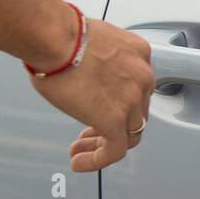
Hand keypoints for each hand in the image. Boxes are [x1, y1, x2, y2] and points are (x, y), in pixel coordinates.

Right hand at [29, 18, 154, 171]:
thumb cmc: (62, 36)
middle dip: (112, 125)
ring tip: (81, 151)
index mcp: (138, 54)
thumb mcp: (93, 44)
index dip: (119, 103)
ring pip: (129, 134)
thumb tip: (85, 75)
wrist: (56, 38)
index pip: (137, 88)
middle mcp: (142, 76)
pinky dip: (98, 160)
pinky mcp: (115, 119)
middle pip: (136, 112)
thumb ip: (99, 63)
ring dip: (103, 144)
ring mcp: (132, 98)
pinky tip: (80, 162)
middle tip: (88, 134)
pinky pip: (114, 150)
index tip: (98, 108)